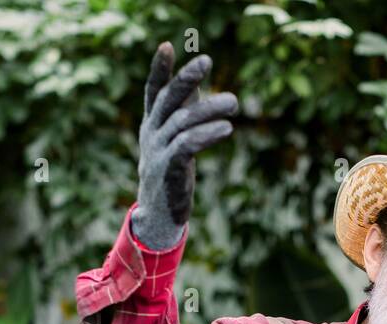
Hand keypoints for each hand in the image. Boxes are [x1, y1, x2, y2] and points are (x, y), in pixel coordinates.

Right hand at [132, 41, 238, 250]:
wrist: (158, 214)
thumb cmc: (171, 171)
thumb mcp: (173, 139)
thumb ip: (183, 113)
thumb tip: (196, 85)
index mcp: (152, 124)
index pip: (153, 92)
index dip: (159, 69)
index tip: (167, 46)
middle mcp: (151, 134)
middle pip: (168, 100)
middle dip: (186, 78)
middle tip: (207, 61)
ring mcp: (158, 151)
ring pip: (183, 122)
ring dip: (209, 110)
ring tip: (234, 102)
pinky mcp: (169, 170)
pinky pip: (187, 145)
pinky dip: (207, 134)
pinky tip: (226, 128)